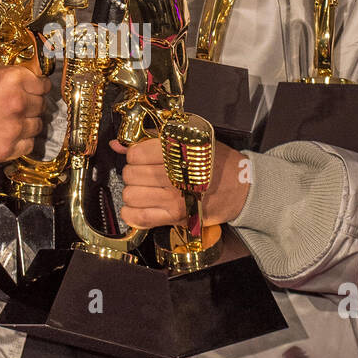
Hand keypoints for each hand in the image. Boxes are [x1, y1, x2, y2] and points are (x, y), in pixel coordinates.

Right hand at [0, 63, 50, 164]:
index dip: (37, 88)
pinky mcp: (6, 150)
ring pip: (37, 126)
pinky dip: (21, 141)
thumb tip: (30, 79)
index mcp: (13, 79)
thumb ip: (9, 75)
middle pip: (41, 106)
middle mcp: (17, 103)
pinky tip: (6, 135)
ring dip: (27, 124)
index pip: (43, 84)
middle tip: (16, 107)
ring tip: (9, 122)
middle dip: (31, 106)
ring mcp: (13, 128)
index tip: (32, 91)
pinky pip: (28, 145)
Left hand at [110, 136, 250, 228]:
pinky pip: (139, 218)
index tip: (143, 158)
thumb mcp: (188, 140)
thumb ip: (150, 140)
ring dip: (134, 192)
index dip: (135, 155)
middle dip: (134, 173)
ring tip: (145, 189)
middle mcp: (175, 175)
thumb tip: (116, 145)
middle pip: (131, 174)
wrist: (241, 187)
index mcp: (178, 151)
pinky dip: (132, 213)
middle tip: (146, 173)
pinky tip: (139, 206)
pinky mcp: (175, 217)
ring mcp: (174, 198)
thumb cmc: (215, 161)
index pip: (136, 154)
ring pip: (131, 195)